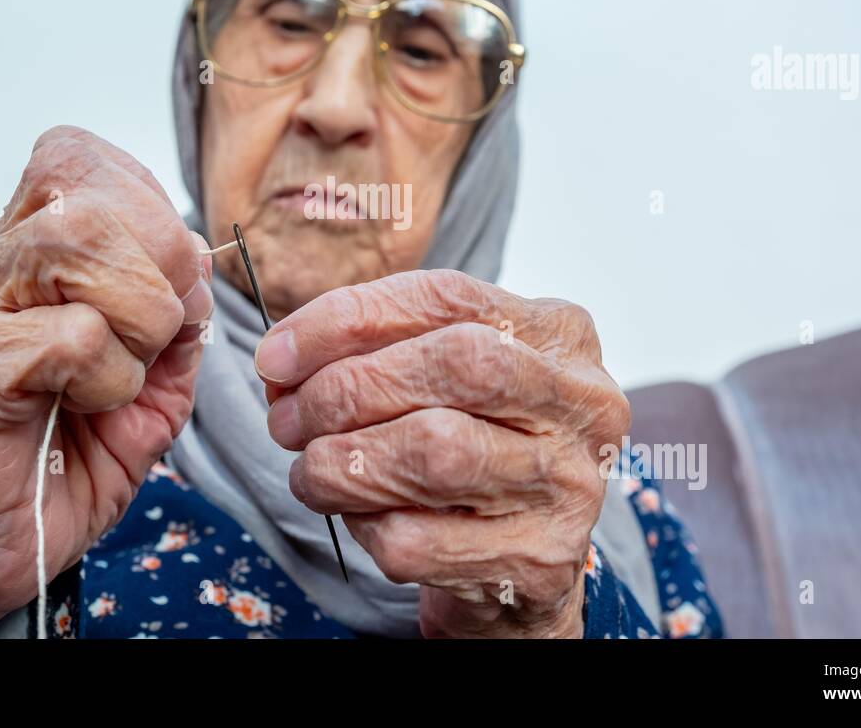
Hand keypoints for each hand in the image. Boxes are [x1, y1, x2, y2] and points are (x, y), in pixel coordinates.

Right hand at [0, 126, 212, 636]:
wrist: (0, 551)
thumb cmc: (69, 458)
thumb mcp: (151, 377)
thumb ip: (178, 313)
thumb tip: (198, 258)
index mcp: (24, 248)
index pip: (76, 156)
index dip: (143, 205)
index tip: (162, 280)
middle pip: (90, 193)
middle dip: (160, 265)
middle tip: (154, 337)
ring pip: (80, 242)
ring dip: (138, 322)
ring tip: (117, 377)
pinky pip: (77, 335)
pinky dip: (111, 381)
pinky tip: (83, 411)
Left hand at [255, 269, 628, 637]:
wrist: (522, 562)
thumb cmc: (474, 444)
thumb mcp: (444, 377)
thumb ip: (376, 349)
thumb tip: (281, 360)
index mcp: (560, 333)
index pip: (449, 297)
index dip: (351, 317)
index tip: (277, 353)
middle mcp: (582, 402)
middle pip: (458, 364)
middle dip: (347, 388)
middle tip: (287, 417)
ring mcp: (568, 485)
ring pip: (436, 453)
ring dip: (342, 462)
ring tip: (310, 469)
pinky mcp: (536, 563)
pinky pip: (419, 539)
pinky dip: (365, 525)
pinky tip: (359, 517)